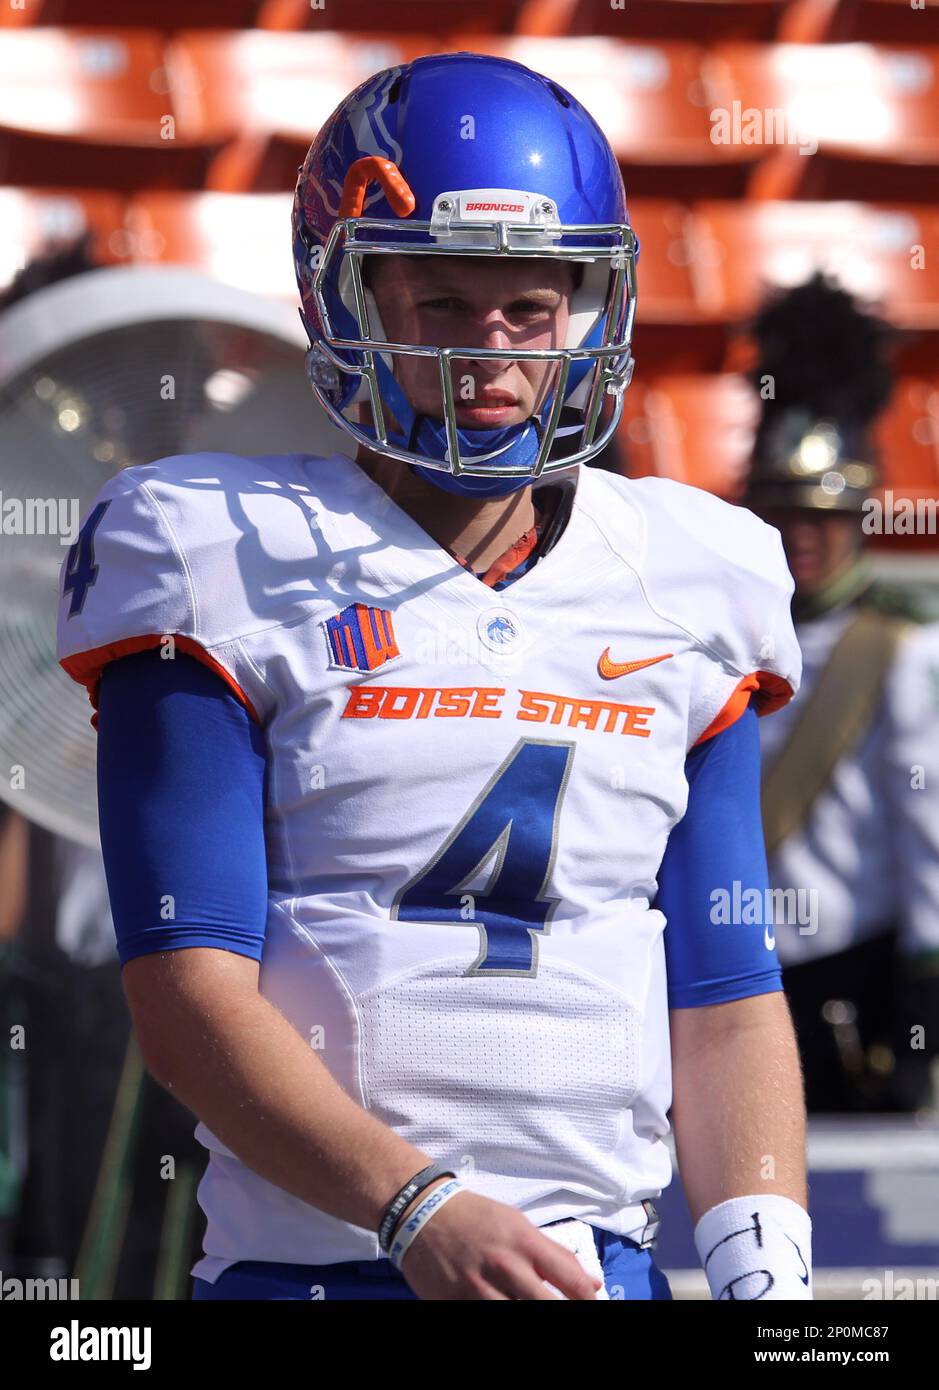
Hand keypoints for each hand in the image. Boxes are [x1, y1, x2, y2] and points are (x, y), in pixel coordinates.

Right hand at [397, 1187, 604, 1299]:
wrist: (422, 1214)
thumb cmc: (476, 1218)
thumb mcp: (519, 1225)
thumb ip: (555, 1255)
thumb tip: (592, 1284)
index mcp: (525, 1243)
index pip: (572, 1281)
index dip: (589, 1301)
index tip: (592, 1305)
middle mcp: (505, 1267)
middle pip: (547, 1307)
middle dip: (563, 1314)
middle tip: (564, 1312)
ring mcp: (478, 1289)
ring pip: (515, 1317)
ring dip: (526, 1315)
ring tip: (527, 1305)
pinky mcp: (454, 1303)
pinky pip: (482, 1317)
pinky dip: (497, 1315)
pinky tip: (502, 1307)